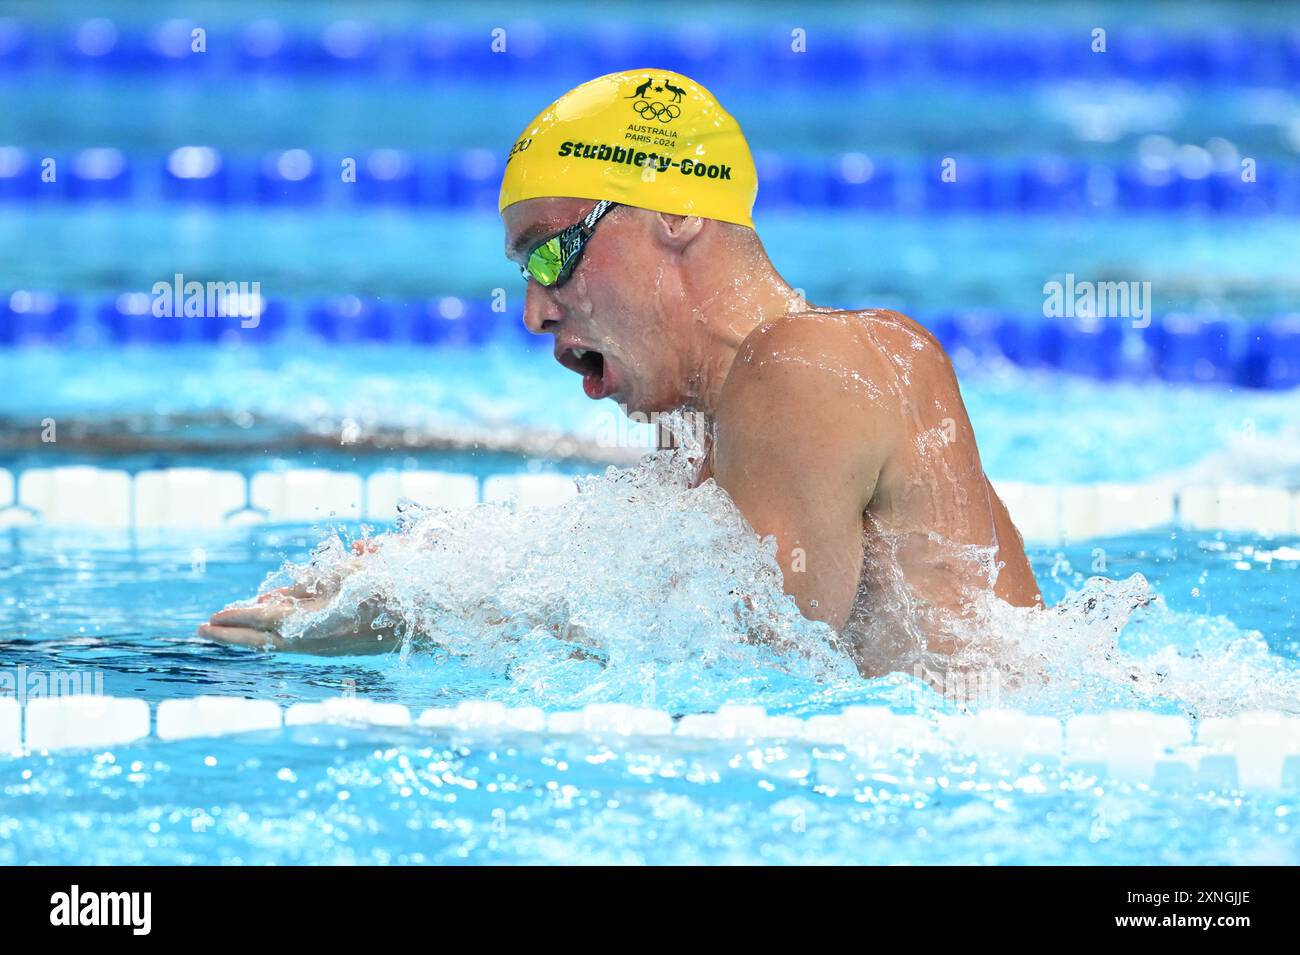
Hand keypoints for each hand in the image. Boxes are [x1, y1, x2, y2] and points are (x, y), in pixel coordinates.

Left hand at [198, 539, 399, 654]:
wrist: (424, 621)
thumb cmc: (387, 591)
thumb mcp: (345, 576)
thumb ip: (306, 585)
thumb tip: (268, 598)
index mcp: (315, 625)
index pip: (264, 622)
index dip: (236, 618)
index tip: (210, 617)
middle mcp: (315, 641)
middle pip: (262, 640)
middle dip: (231, 634)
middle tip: (201, 629)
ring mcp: (325, 647)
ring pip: (277, 642)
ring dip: (251, 634)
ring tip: (228, 626)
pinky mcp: (335, 647)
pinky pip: (297, 640)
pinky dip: (276, 633)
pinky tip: (270, 620)